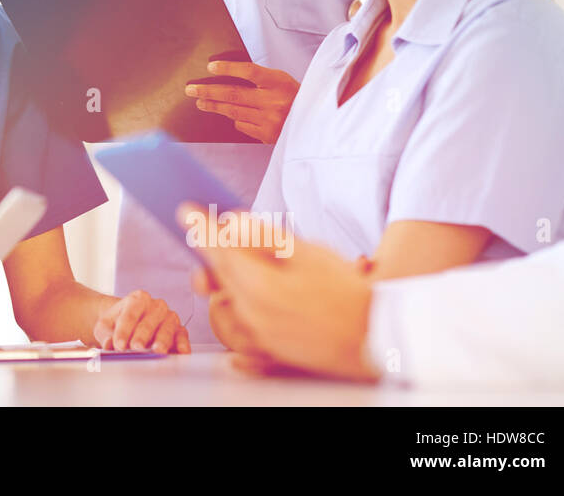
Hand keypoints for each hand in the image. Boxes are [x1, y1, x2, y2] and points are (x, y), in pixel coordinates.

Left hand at [92, 290, 189, 352]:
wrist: (127, 324)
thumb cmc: (117, 323)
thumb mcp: (106, 326)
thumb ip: (106, 334)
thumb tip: (109, 344)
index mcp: (138, 299)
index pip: (130, 314)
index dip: (124, 330)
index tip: (118, 344)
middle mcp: (156, 305)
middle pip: (149, 321)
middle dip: (142, 335)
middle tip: (136, 348)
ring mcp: (169, 317)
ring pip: (167, 328)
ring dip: (162, 340)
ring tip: (157, 350)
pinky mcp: (179, 330)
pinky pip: (182, 335)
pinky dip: (182, 343)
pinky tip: (180, 351)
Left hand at [177, 203, 378, 381]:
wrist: (378, 335)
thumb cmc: (347, 291)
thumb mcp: (308, 252)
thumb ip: (265, 237)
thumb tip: (231, 223)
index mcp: (260, 286)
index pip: (219, 249)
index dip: (201, 226)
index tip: (185, 209)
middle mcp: (252, 314)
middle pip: (218, 277)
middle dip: (208, 252)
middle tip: (205, 233)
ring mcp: (259, 337)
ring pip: (221, 307)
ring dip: (220, 285)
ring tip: (224, 269)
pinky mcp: (268, 353)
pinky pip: (235, 335)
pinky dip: (229, 317)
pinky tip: (229, 305)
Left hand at [185, 61, 299, 143]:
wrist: (318, 124)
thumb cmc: (298, 98)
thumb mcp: (284, 82)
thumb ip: (261, 80)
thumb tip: (229, 76)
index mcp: (281, 83)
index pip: (250, 72)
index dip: (228, 68)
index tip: (211, 67)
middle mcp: (275, 102)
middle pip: (234, 94)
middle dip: (208, 91)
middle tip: (191, 89)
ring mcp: (271, 120)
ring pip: (234, 111)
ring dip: (214, 106)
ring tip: (200, 101)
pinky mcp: (268, 135)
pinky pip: (243, 125)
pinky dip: (235, 119)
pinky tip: (228, 115)